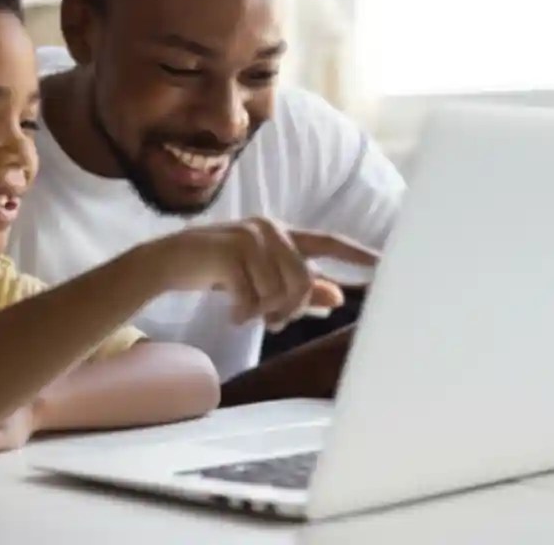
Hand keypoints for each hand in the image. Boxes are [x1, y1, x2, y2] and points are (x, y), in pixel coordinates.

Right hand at [148, 218, 378, 332]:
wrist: (168, 261)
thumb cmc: (218, 270)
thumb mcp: (261, 278)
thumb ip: (299, 286)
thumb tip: (337, 297)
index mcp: (283, 233)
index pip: (329, 242)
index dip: (358, 254)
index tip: (386, 265)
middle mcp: (270, 229)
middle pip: (303, 281)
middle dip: (289, 310)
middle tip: (270, 323)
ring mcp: (249, 237)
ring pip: (277, 293)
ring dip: (262, 314)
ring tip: (244, 313)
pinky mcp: (229, 252)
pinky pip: (251, 298)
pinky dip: (241, 314)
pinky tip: (229, 313)